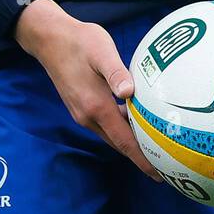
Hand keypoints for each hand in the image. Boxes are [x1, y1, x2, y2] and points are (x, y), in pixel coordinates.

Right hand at [15, 0, 163, 182]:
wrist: (49, 39)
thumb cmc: (79, 41)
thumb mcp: (101, 51)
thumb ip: (116, 72)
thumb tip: (129, 92)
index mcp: (96, 106)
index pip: (124, 141)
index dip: (142, 159)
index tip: (159, 174)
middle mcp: (88, 115)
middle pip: (119, 143)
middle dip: (140, 156)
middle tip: (165, 165)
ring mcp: (82, 112)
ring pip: (112, 133)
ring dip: (131, 141)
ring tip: (154, 145)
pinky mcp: (81, 105)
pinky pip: (105, 123)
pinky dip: (121, 127)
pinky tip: (135, 118)